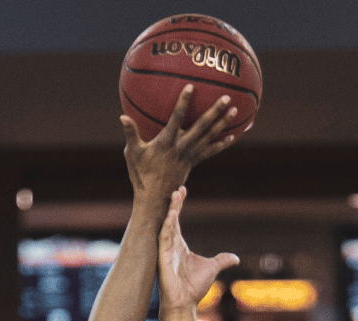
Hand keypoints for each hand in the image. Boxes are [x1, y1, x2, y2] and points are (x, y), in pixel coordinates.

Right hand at [121, 85, 237, 197]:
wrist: (155, 197)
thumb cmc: (141, 173)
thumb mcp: (132, 153)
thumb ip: (131, 133)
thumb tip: (122, 116)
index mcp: (166, 142)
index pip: (176, 118)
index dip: (183, 102)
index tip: (191, 87)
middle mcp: (181, 147)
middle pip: (201, 126)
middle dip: (215, 111)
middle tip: (227, 98)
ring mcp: (190, 155)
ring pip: (210, 137)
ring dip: (223, 124)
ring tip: (235, 111)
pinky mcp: (193, 162)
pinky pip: (210, 151)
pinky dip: (221, 144)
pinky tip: (232, 137)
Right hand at [158, 187, 239, 311]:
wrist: (184, 304)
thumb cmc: (194, 287)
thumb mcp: (212, 268)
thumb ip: (222, 260)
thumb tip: (235, 258)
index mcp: (179, 246)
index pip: (177, 221)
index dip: (179, 206)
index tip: (181, 190)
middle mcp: (170, 246)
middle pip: (171, 220)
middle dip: (174, 204)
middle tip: (177, 189)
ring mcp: (165, 252)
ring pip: (166, 227)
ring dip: (170, 212)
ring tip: (174, 196)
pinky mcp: (162, 260)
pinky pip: (163, 240)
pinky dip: (166, 228)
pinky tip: (170, 216)